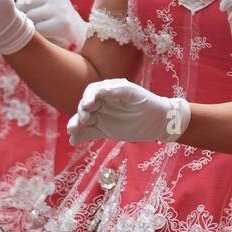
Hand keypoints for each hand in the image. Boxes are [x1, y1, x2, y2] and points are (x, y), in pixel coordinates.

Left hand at [11, 0, 87, 50]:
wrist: (80, 37)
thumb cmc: (54, 21)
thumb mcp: (44, 5)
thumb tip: (0, 0)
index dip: (12, 2)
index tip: (10, 13)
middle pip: (22, 4)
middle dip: (19, 17)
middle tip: (23, 27)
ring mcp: (60, 8)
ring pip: (29, 17)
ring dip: (27, 28)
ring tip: (34, 33)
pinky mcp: (62, 24)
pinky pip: (36, 30)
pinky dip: (36, 36)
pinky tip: (42, 38)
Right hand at [67, 78, 190, 145]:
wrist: (158, 121)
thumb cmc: (148, 102)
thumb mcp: (134, 94)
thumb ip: (118, 91)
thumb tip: (102, 90)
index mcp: (109, 90)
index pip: (93, 91)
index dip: (88, 97)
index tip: (88, 105)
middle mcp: (102, 102)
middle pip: (85, 105)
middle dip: (81, 111)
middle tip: (85, 119)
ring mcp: (101, 117)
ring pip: (83, 120)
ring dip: (76, 124)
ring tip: (73, 130)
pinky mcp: (102, 130)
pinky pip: (88, 133)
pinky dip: (80, 136)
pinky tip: (74, 141)